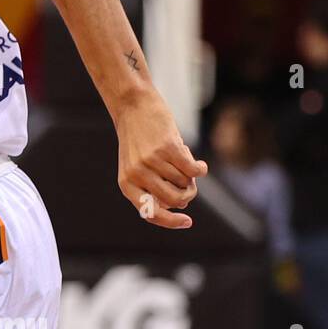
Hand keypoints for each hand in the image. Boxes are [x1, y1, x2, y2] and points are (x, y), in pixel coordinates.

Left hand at [113, 91, 207, 228]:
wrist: (133, 106)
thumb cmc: (139, 139)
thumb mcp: (137, 166)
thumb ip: (152, 187)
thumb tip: (180, 205)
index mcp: (127, 184)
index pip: (150, 213)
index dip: (171, 221)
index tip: (187, 222)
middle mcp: (137, 175)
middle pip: (174, 200)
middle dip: (187, 194)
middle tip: (189, 184)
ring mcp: (152, 162)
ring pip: (184, 183)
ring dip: (190, 176)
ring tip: (182, 162)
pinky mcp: (167, 149)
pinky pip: (193, 170)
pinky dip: (201, 169)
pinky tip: (200, 164)